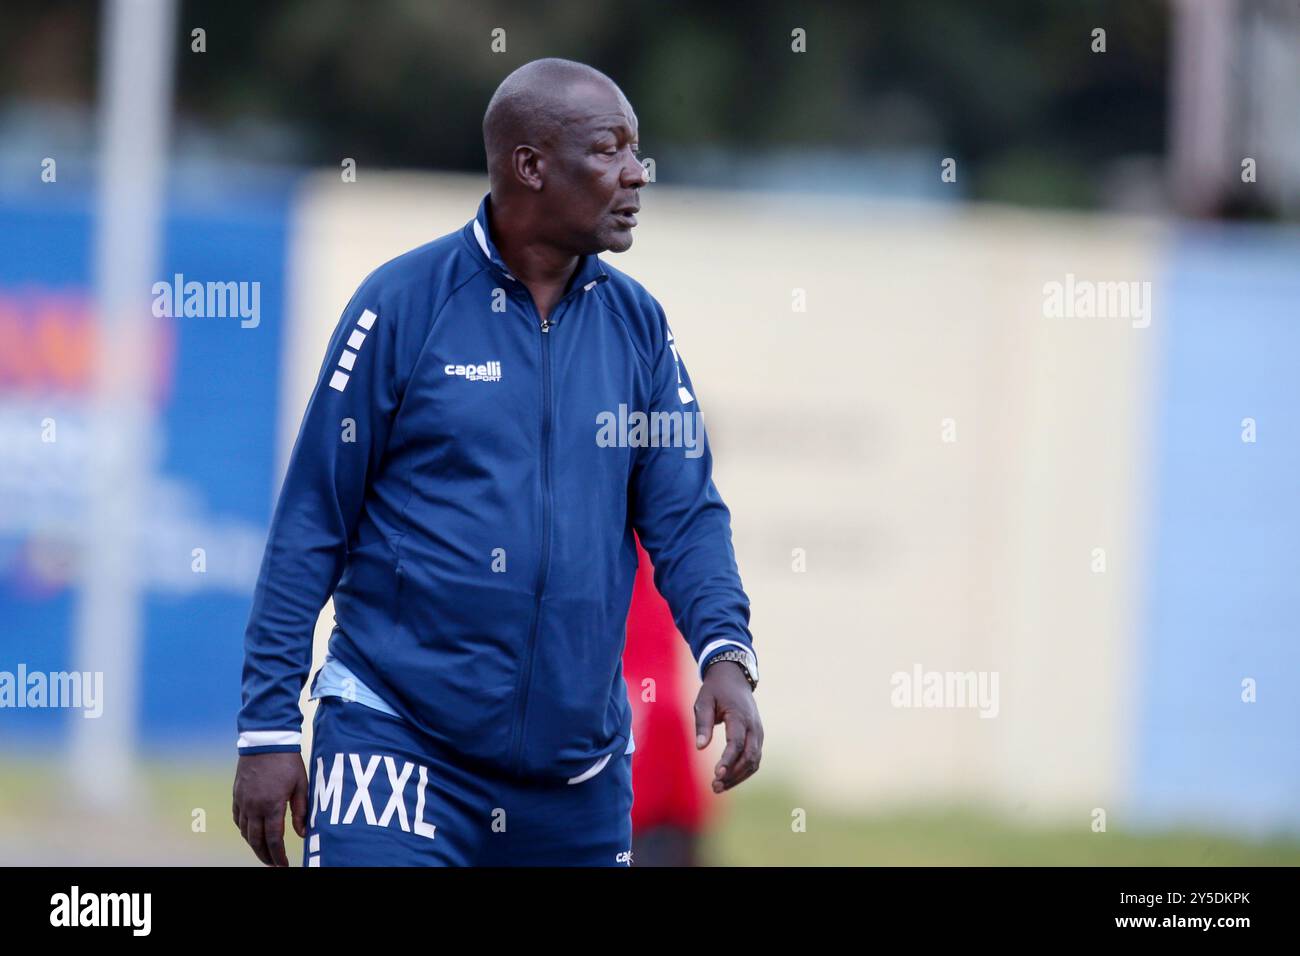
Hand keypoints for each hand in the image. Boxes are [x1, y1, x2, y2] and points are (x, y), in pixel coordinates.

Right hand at [232, 752, 308, 866]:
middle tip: (274, 864)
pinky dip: (244, 831)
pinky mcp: (237, 795)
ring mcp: (243, 801)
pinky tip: (251, 833)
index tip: (284, 865)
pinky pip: (237, 819)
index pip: (274, 840)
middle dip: (265, 856)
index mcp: (272, 806)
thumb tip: (303, 834)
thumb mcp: (300, 785)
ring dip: (254, 845)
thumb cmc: (287, 761)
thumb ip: (301, 811)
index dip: (278, 856)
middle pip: (256, 841)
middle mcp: (254, 807)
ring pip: (245, 832)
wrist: (266, 741)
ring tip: (264, 852)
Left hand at [694, 660, 763, 792]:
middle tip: (714, 785)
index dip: (728, 760)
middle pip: (749, 756)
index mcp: (740, 716)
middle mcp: (754, 726)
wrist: (734, 679)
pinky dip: (743, 772)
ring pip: (754, 761)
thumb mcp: (703, 702)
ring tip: (718, 787)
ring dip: (738, 776)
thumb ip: (702, 724)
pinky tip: (728, 779)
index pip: (737, 743)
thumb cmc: (715, 691)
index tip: (716, 774)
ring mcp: (758, 733)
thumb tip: (700, 747)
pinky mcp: (758, 738)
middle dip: (733, 774)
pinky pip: (755, 759)